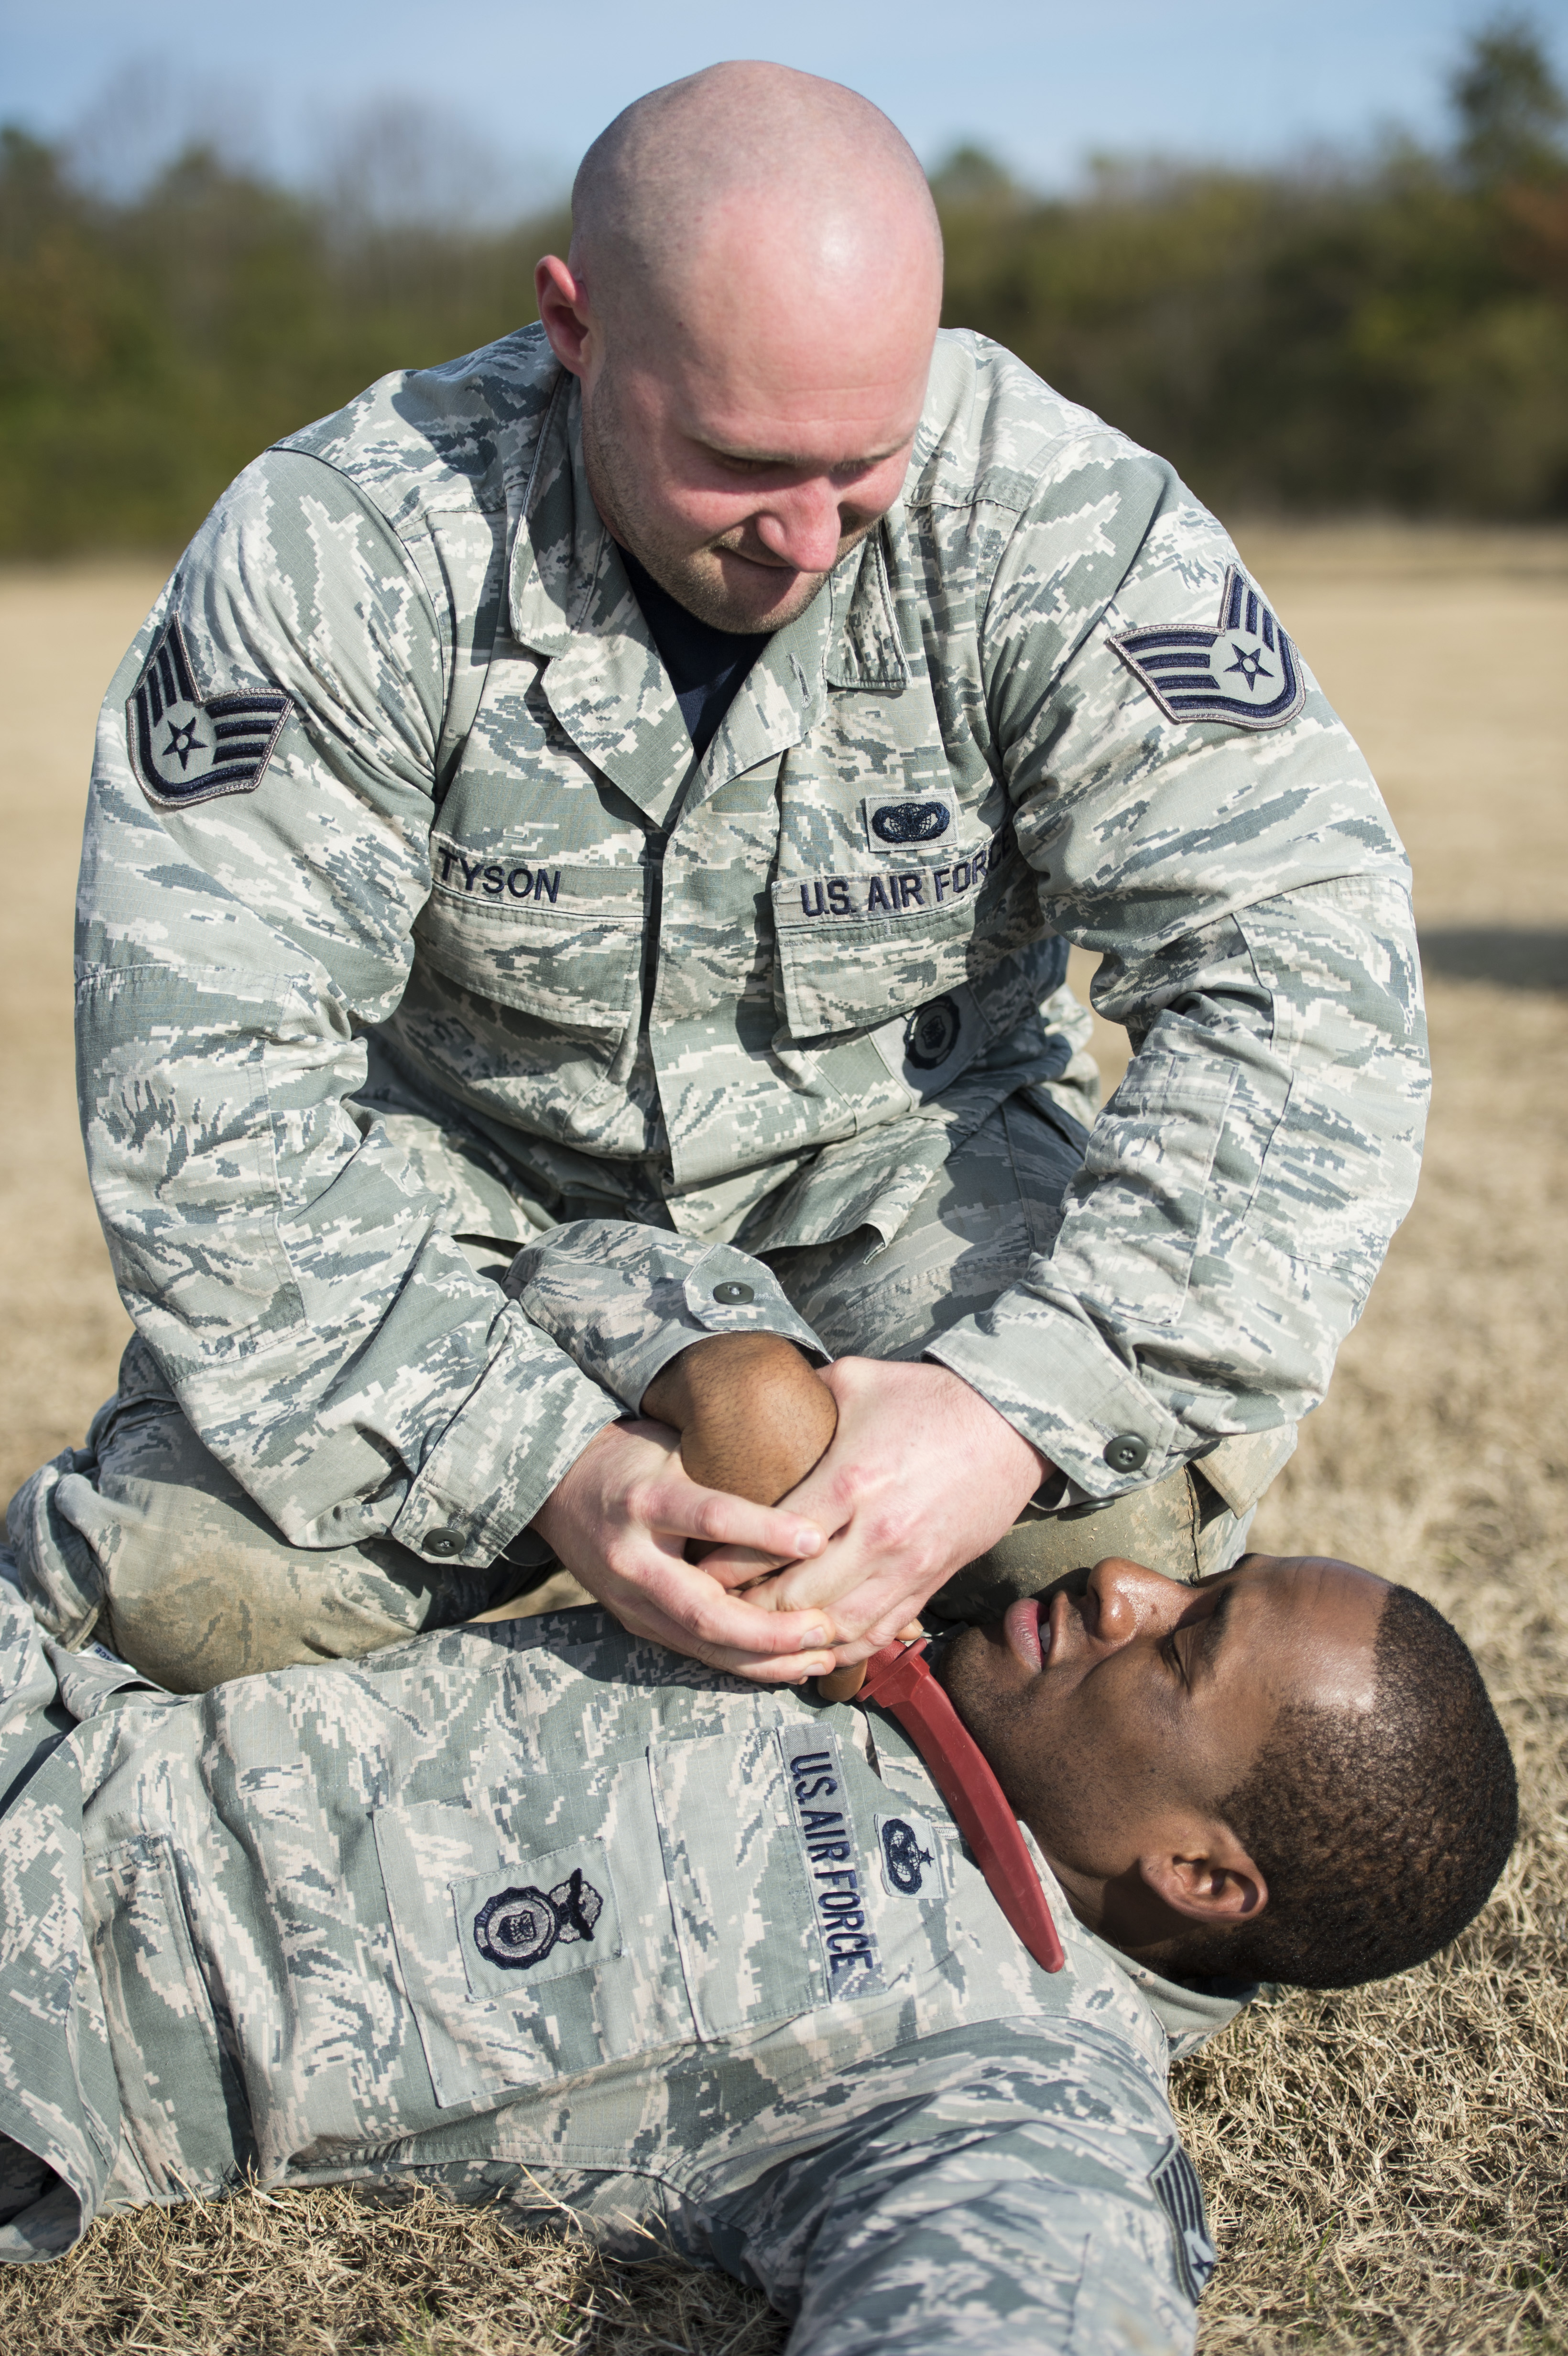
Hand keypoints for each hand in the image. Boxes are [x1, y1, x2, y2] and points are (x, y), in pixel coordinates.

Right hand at [530, 1417, 839, 1681]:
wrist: (557, 1486)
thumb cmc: (633, 1457)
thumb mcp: (673, 1446)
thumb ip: (725, 1469)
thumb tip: (804, 1474)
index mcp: (645, 1501)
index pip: (711, 1518)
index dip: (766, 1531)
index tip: (818, 1539)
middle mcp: (633, 1558)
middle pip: (704, 1609)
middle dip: (769, 1629)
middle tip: (825, 1630)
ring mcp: (629, 1599)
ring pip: (701, 1644)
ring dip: (765, 1660)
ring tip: (822, 1660)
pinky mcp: (634, 1622)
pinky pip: (694, 1651)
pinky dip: (742, 1663)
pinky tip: (787, 1666)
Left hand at [705, 1357, 1047, 1661]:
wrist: (1010, 1424)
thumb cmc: (929, 1397)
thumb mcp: (857, 1378)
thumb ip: (801, 1394)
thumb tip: (755, 1397)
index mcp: (849, 1481)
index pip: (772, 1541)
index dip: (729, 1563)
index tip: (698, 1568)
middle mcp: (877, 1533)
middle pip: (796, 1596)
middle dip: (749, 1608)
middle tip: (715, 1608)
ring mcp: (908, 1565)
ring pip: (837, 1626)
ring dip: (792, 1638)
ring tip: (756, 1635)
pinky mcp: (931, 1581)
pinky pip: (880, 1632)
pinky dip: (843, 1649)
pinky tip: (813, 1650)